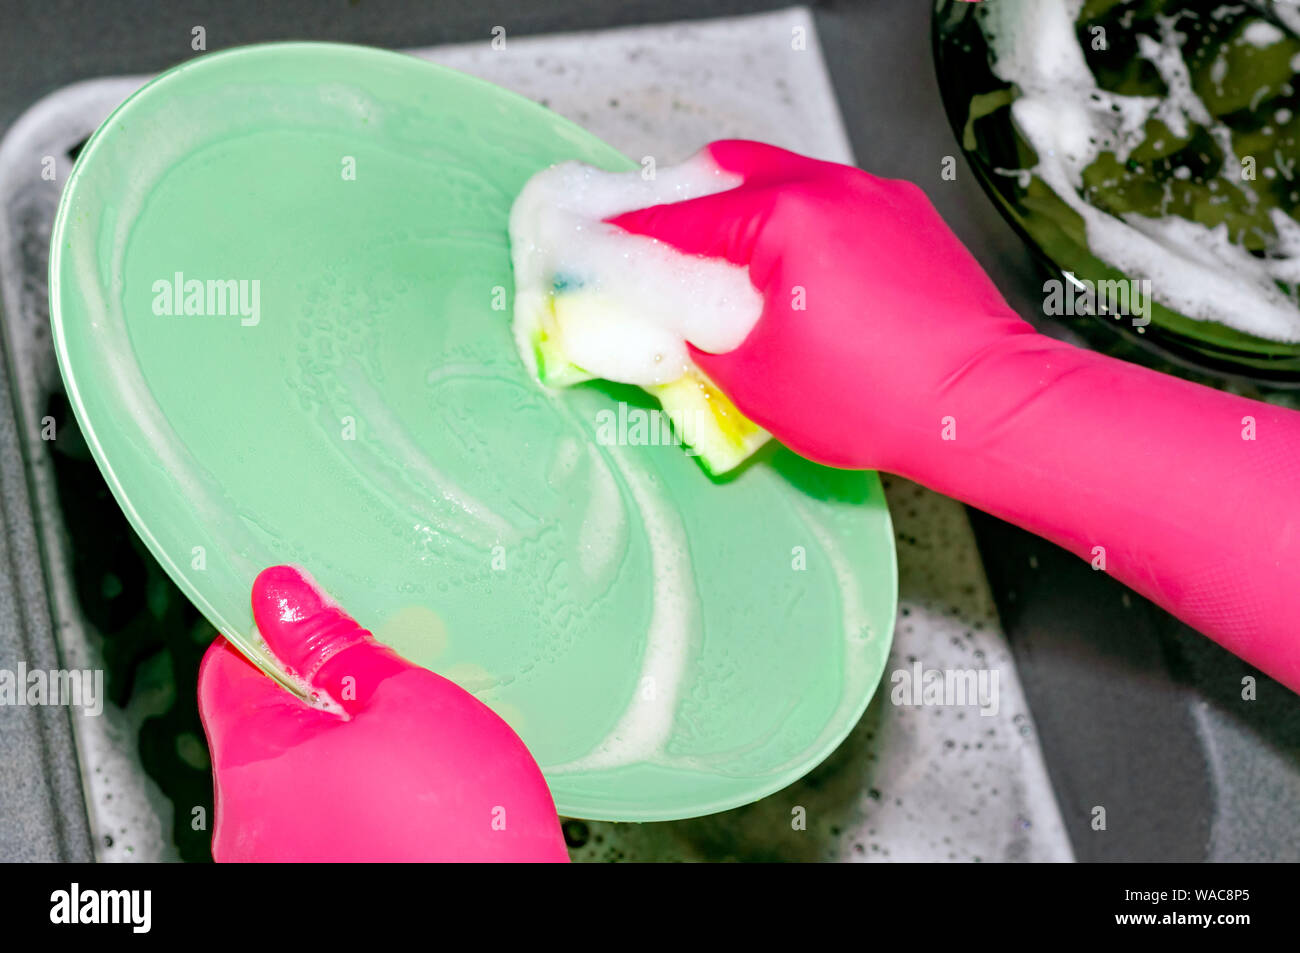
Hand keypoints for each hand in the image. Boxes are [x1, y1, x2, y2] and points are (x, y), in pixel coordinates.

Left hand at [197, 566, 568, 861]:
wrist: (497, 928)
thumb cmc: (458, 836)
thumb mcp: (411, 705)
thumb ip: (338, 649)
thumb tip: (284, 598)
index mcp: (257, 759)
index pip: (231, 662)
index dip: (280, 629)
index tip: (320, 614)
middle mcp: (248, 823)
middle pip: (272, 723)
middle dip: (331, 695)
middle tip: (396, 683)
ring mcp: (279, 864)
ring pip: (305, 776)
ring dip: (354, 752)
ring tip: (422, 748)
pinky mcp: (318, 881)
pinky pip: (329, 822)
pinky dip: (366, 802)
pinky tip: (424, 801)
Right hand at [608, 139, 1032, 471]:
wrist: (982, 406)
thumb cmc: (876, 400)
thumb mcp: (754, 382)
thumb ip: (701, 342)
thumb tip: (681, 326)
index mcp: (784, 219)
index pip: (682, 220)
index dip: (632, 232)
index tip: (600, 236)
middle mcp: (830, 189)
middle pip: (732, 170)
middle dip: (685, 198)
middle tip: (654, 234)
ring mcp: (875, 196)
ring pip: (787, 177)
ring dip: (744, 205)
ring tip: (721, 250)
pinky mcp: (907, 216)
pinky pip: (833, 199)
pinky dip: (796, 219)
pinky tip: (790, 263)